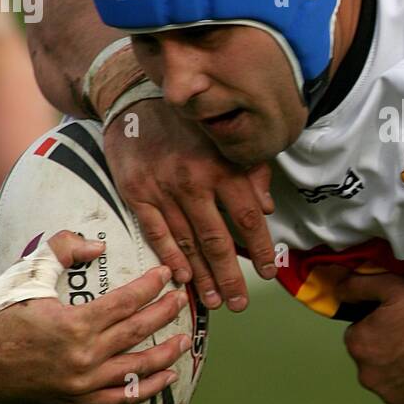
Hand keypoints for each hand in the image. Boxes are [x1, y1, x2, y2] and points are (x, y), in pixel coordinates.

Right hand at [0, 231, 188, 403]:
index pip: (125, 302)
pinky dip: (148, 388)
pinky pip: (123, 396)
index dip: (150, 286)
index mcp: (74, 324)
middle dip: (165, 312)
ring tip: (185, 338)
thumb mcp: (28, 275)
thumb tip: (98, 247)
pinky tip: (167, 376)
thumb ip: (61, 250)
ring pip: (137, 366)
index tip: (166, 274)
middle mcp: (84, 355)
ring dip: (166, 352)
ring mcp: (84, 381)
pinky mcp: (81, 399)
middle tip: (183, 298)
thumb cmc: (3, 317)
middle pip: (138, 331)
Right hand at [104, 99, 277, 310]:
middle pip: (218, 239)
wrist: (134, 100)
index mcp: (223, 166)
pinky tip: (181, 278)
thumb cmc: (189, 123)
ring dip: (202, 276)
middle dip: (230, 277)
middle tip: (239, 304)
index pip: (248, 217)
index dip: (261, 248)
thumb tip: (268, 209)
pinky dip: (169, 257)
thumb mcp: (226, 139)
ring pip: (187, 242)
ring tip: (213, 302)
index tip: (269, 271)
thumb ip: (251, 172)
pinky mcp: (136, 193)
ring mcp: (162, 189)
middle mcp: (194, 181)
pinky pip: (156, 233)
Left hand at [339, 273, 403, 403]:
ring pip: (391, 379)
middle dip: (387, 348)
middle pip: (373, 359)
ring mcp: (393, 397)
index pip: (358, 334)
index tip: (400, 319)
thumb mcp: (393, 284)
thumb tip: (336, 289)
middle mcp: (370, 377)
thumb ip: (357, 286)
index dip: (379, 324)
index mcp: (359, 345)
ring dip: (402, 368)